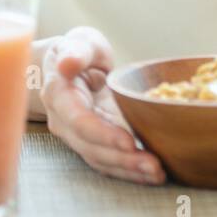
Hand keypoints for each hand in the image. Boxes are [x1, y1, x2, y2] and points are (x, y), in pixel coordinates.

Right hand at [41, 26, 165, 184]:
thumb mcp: (79, 42)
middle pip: (92, 146)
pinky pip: (108, 162)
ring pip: (101, 159)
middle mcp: (64, 121)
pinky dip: (129, 171)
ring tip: (158, 173)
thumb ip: (76, 50)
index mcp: (59, 94)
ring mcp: (77, 136)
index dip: (102, 133)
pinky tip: (152, 175)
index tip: (129, 141)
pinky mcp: (91, 143)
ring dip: (129, 170)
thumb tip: (67, 63)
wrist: (70, 66)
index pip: (78, 120)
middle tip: (154, 165)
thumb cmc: (79, 51)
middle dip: (123, 159)